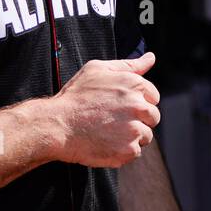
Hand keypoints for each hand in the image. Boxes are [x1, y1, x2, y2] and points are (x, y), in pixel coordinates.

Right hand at [48, 52, 160, 167]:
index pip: (153, 97)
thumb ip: (129, 65)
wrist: (57, 125)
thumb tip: (150, 57)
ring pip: (145, 136)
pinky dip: (123, 151)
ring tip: (109, 132)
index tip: (120, 107)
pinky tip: (106, 143)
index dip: (138, 102)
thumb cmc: (75, 96)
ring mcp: (134, 129)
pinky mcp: (127, 150)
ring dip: (131, 137)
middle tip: (114, 121)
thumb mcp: (98, 70)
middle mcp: (138, 106)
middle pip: (153, 117)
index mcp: (134, 85)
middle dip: (138, 120)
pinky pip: (135, 152)